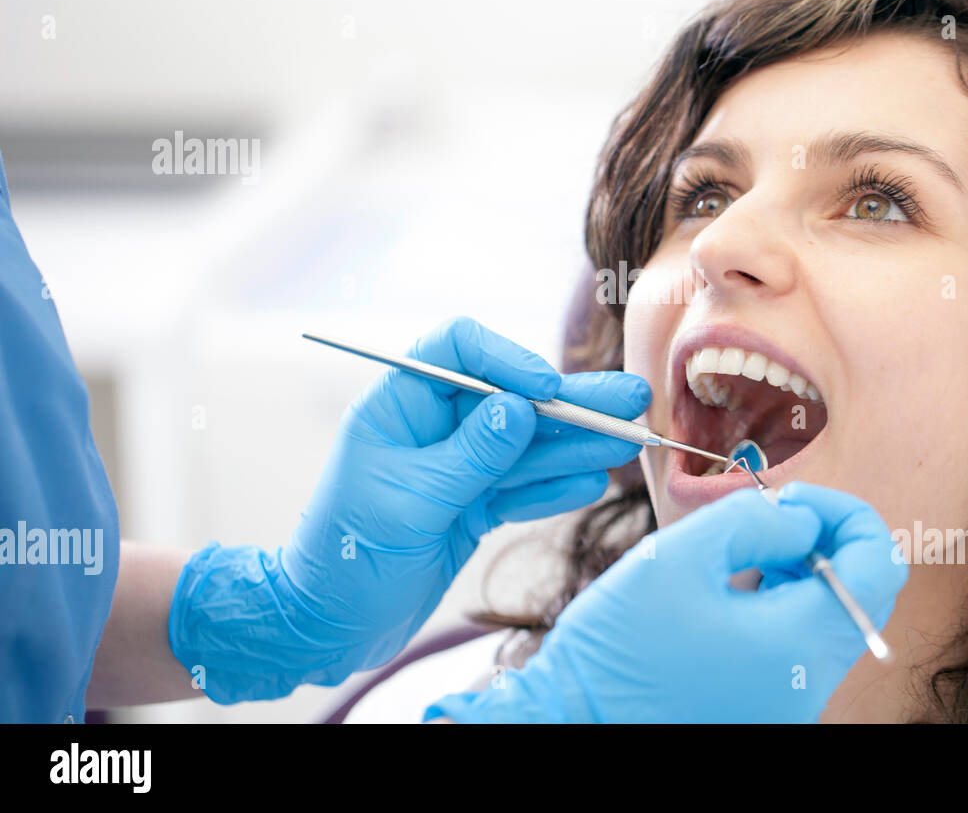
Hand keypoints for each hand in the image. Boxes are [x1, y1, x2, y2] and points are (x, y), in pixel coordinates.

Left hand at [169, 316, 649, 702]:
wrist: (328, 628)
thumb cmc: (345, 561)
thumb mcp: (410, 504)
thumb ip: (469, 456)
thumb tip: (518, 408)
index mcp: (399, 407)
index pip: (459, 349)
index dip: (508, 359)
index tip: (548, 388)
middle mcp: (431, 429)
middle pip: (510, 398)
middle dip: (570, 401)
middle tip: (630, 400)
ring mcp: (455, 468)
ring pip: (524, 446)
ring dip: (574, 446)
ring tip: (626, 443)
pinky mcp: (470, 507)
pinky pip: (519, 489)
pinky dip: (552, 489)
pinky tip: (589, 484)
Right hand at [424, 482, 907, 722]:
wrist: (575, 722)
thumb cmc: (617, 649)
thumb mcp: (677, 557)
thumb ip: (754, 523)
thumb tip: (804, 521)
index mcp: (797, 644)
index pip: (878, 568)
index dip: (849, 516)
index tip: (796, 499)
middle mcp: (809, 684)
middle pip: (864, 595)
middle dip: (830, 539)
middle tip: (776, 516)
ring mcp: (791, 702)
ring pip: (833, 619)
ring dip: (807, 569)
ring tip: (749, 548)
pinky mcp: (769, 707)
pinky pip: (802, 646)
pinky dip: (787, 603)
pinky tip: (740, 586)